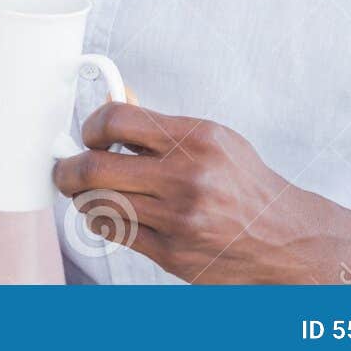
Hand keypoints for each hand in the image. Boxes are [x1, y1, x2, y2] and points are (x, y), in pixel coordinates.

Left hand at [52, 103, 322, 283]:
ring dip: (83, 197)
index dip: (90, 125)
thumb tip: (115, 96)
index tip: (89, 133)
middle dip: (68, 169)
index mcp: (196, 138)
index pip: (116, 119)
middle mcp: (187, 177)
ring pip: (97, 204)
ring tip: (90, 191)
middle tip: (66, 168)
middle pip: (94, 167)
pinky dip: (103, 220)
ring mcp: (178, 219)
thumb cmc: (245, 184)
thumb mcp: (211, 138)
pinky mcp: (172, 253)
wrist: (285, 237)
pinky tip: (111, 213)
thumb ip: (158, 123)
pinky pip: (115, 233)